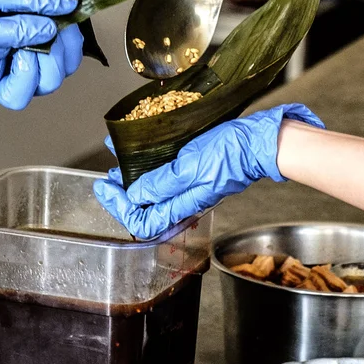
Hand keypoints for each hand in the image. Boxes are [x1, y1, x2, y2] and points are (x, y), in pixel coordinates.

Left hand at [93, 104, 324, 241]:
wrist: (260, 141)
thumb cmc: (231, 154)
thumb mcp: (191, 167)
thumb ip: (163, 183)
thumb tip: (135, 197)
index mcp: (183, 205)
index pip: (142, 222)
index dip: (119, 208)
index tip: (104, 188)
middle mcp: (184, 200)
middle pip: (145, 209)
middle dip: (121, 195)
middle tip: (107, 178)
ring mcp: (190, 186)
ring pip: (153, 191)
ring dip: (132, 178)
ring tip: (117, 161)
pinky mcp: (196, 172)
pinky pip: (165, 174)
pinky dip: (148, 165)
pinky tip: (139, 148)